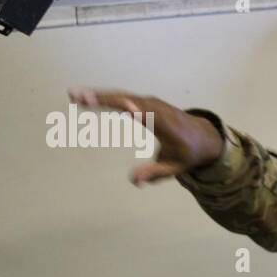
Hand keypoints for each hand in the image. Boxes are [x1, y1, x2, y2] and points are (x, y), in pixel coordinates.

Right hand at [67, 87, 225, 185]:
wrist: (203, 136)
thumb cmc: (188, 154)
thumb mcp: (176, 167)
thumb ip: (156, 173)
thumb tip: (135, 181)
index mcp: (166, 124)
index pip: (148, 114)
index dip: (135, 109)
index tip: (120, 106)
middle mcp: (156, 108)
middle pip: (128, 100)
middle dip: (105, 99)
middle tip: (79, 98)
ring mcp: (149, 102)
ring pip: (121, 96)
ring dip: (98, 95)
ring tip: (73, 95)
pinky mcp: (143, 102)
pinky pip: (122, 97)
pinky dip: (103, 96)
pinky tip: (83, 97)